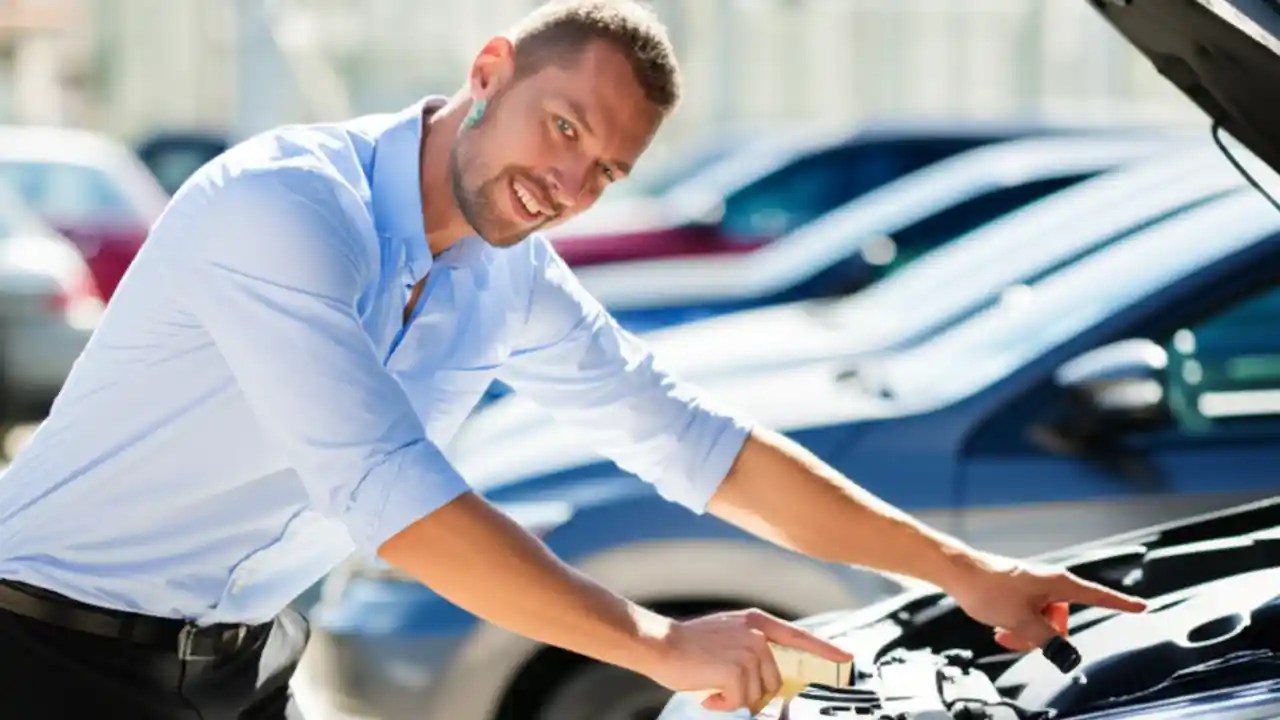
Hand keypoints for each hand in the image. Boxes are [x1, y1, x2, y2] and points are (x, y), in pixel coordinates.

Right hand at [642, 608, 851, 711]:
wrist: (660, 644)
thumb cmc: (688, 645)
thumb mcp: (727, 635)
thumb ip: (751, 647)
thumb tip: (769, 676)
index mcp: (756, 622)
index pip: (799, 635)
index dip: (825, 649)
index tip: (846, 657)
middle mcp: (757, 634)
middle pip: (775, 680)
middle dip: (752, 691)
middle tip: (724, 686)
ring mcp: (749, 650)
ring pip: (758, 693)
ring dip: (735, 698)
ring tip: (713, 686)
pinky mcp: (737, 669)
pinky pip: (741, 702)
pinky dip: (724, 705)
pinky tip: (708, 694)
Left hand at [946, 551, 1146, 650]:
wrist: (957, 572)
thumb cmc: (988, 589)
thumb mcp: (1021, 622)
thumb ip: (1048, 641)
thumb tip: (1068, 655)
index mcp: (1058, 583)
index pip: (1097, 596)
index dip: (1120, 604)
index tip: (1142, 606)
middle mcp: (1050, 582)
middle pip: (1063, 621)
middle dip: (1044, 637)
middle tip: (1015, 637)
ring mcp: (1034, 587)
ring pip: (1044, 622)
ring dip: (1027, 633)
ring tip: (1002, 632)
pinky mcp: (1020, 592)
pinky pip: (1029, 616)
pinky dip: (1018, 625)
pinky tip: (999, 627)